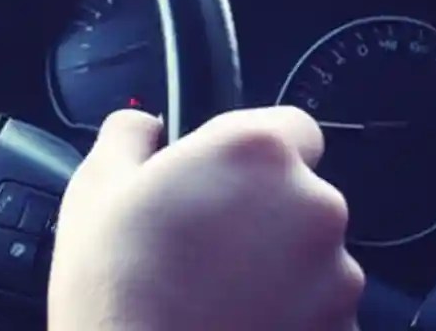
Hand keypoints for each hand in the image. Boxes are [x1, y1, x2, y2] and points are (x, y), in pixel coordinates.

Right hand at [49, 107, 363, 330]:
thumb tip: (143, 128)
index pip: (292, 126)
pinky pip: (318, 307)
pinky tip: (233, 321)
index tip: (224, 174)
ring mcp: (335, 274)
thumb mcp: (95, 189)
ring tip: (212, 291)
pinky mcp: (340, 327)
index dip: (255, 150)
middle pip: (300, 192)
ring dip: (275, 264)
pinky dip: (287, 312)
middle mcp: (312, 205)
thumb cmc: (118, 292)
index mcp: (256, 153)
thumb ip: (130, 134)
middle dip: (261, 211)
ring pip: (310, 253)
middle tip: (203, 241)